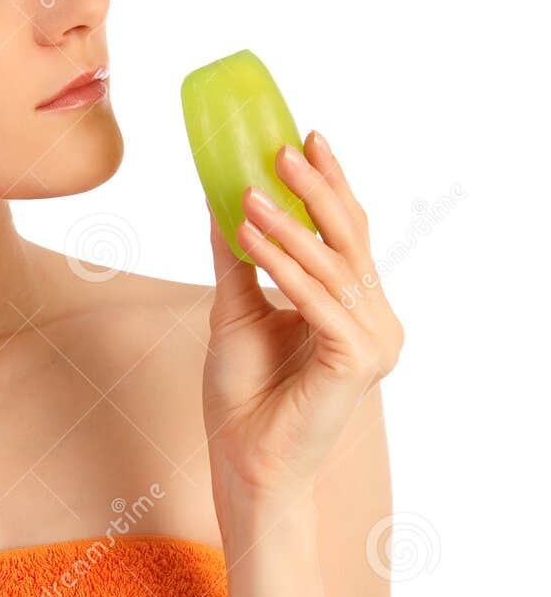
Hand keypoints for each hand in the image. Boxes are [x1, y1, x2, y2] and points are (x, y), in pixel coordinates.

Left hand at [203, 131, 403, 509]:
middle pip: (349, 239)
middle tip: (283, 147)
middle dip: (316, 188)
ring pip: (331, 264)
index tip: (305, 136)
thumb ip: (239, 257)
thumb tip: (220, 198)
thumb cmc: (243, 395)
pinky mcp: (357, 359)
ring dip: (287, 224)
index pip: (347, 235)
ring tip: (245, 191)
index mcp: (357, 310)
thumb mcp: (235, 310)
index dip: (330, 184)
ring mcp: (374, 342)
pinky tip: (250, 237)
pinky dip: (283, 264)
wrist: (244, 460)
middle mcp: (376, 322)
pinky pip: (318, 298)